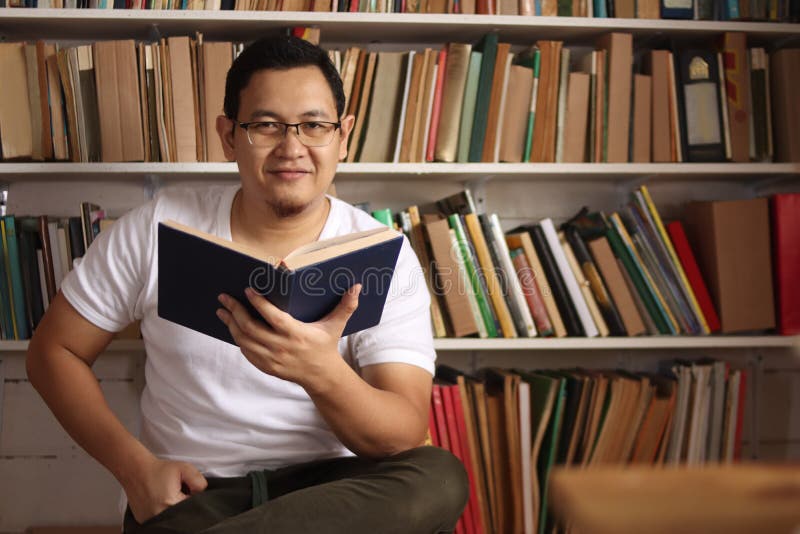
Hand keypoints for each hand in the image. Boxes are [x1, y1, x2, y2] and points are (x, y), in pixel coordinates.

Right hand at [122, 456, 207, 523]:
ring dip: (174, 509)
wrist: (136, 470)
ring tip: (167, 496)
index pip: (192, 508)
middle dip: (184, 504)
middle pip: (183, 515)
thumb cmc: (160, 469)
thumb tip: (201, 494)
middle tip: (177, 491)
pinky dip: (164, 512)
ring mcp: (150, 520)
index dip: (192, 498)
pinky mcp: (144, 522)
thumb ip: (199, 482)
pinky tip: (160, 500)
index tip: (186, 490)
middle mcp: (160, 515)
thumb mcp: (185, 469)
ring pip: (172, 518)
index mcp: (171, 503)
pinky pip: (161, 520)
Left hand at [216, 284, 360, 388]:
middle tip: (224, 298)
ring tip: (222, 310)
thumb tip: (357, 286)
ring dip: (230, 324)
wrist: (321, 376)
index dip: (258, 304)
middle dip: (235, 311)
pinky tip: (232, 327)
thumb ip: (346, 306)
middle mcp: (282, 347)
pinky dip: (237, 338)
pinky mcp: (266, 366)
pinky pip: (246, 352)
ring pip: (244, 340)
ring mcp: (272, 359)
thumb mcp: (336, 325)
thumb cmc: (326, 345)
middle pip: (251, 328)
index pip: (273, 317)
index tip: (247, 290)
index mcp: (297, 334)